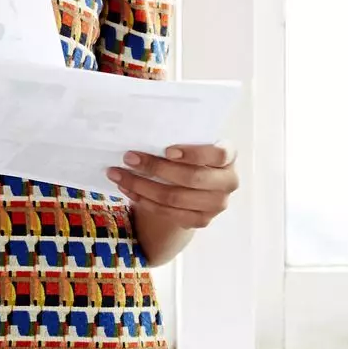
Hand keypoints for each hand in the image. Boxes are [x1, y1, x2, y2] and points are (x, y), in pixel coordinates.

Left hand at [105, 143, 239, 228]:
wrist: (195, 181)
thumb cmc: (190, 153)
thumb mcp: (191, 141)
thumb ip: (178, 135)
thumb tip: (141, 128)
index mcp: (229, 155)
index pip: (217, 154)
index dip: (192, 154)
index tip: (167, 150)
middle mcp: (228, 181)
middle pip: (191, 178)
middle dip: (155, 168)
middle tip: (128, 157)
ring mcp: (216, 204)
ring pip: (175, 198)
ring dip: (142, 186)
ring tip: (118, 174)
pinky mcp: (201, 220)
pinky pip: (168, 213)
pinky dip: (145, 201)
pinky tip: (129, 189)